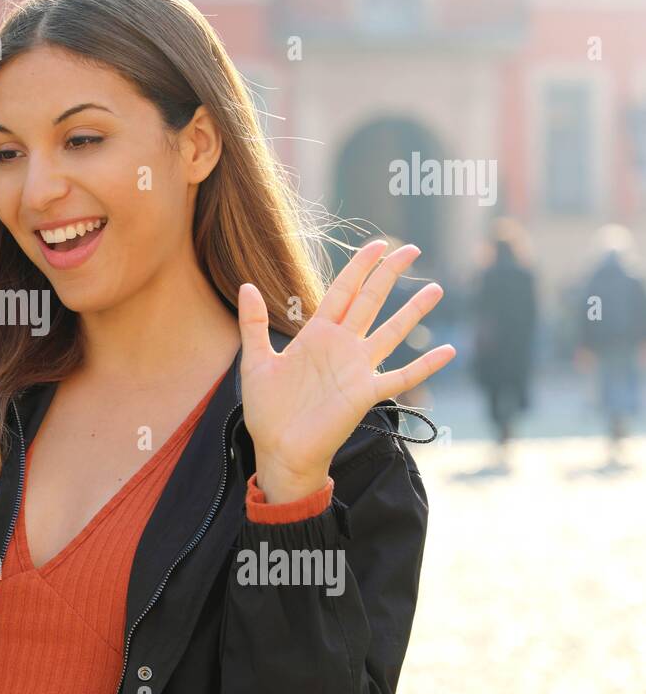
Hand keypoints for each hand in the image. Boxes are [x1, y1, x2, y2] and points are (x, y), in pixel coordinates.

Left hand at [237, 241, 455, 503]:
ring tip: (436, 288)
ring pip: (390, 332)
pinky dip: (425, 366)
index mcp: (316, 335)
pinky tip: (448, 351)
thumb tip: (246, 285)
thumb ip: (253, 323)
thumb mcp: (255, 362)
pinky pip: (401, 377)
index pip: (343, 291)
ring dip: (413, 311)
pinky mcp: (364, 394)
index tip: (377, 244)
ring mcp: (356, 369)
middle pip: (370, 301)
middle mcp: (341, 347)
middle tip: (411, 249)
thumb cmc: (267, 410)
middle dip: (389, 274)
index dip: (359, 267)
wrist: (278, 449)